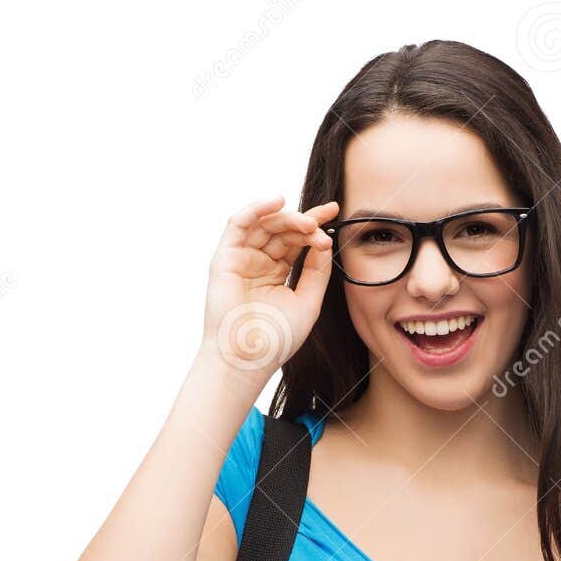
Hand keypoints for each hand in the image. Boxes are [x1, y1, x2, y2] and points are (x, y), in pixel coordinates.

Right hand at [201, 194, 339, 380]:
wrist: (249, 358)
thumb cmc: (276, 339)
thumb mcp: (308, 301)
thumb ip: (317, 271)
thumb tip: (324, 241)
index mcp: (277, 273)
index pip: (296, 241)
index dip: (314, 225)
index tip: (334, 212)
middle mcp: (259, 263)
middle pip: (283, 230)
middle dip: (304, 221)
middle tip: (322, 222)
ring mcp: (242, 258)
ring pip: (264, 224)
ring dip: (287, 218)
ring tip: (307, 223)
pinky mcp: (226, 257)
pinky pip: (239, 223)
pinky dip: (256, 209)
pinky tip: (277, 202)